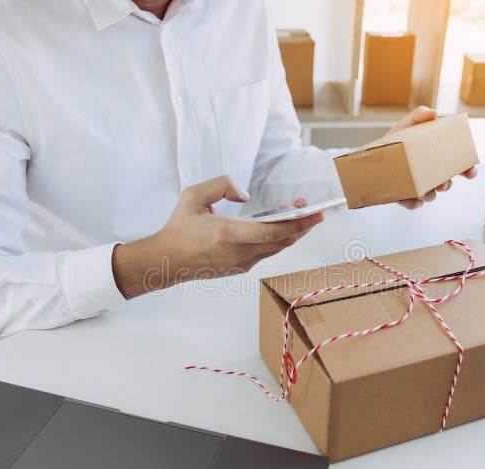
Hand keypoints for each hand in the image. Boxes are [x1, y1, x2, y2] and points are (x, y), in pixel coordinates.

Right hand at [112, 175, 322, 297]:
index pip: (272, 231)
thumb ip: (221, 185)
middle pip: (281, 241)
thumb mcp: (194, 195)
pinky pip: (265, 253)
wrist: (168, 260)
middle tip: (316, 212)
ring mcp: (240, 263)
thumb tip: (245, 195)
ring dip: (290, 233)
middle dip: (302, 226)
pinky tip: (279, 227)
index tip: (314, 215)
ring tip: (300, 216)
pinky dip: (276, 240)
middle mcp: (238, 252)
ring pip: (276, 248)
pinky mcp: (240, 269)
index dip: (297, 224)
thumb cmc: (179, 227)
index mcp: (228, 234)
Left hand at [390, 106, 476, 209]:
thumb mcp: (406, 125)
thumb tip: (433, 113)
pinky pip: (412, 204)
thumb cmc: (394, 140)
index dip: (467, 169)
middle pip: (446, 183)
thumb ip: (419, 115)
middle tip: (443, 184)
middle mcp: (429, 174)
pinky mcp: (404, 197)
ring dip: (430, 194)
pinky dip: (413, 203)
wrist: (370, 155)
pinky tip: (410, 197)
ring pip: (430, 195)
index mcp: (436, 158)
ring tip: (423, 191)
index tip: (471, 173)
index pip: (458, 165)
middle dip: (447, 185)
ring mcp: (417, 186)